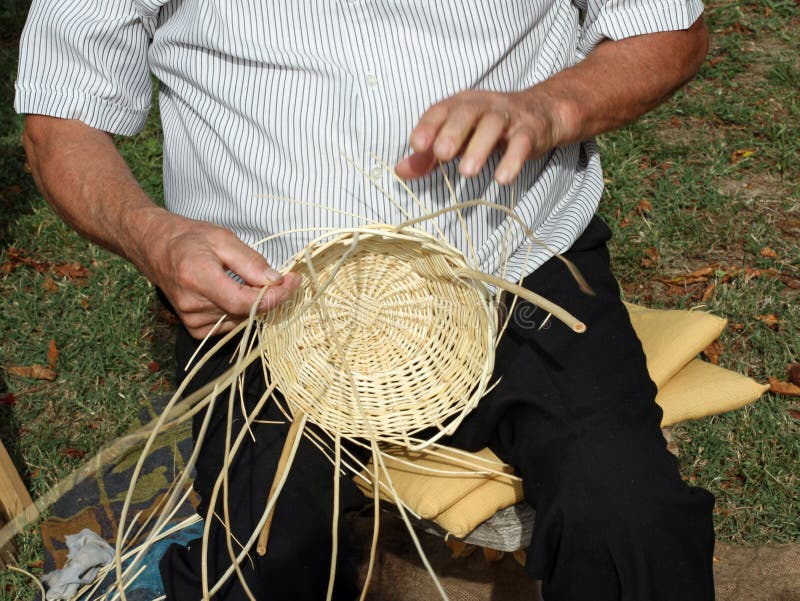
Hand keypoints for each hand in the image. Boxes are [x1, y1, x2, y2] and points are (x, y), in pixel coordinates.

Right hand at [137, 211, 300, 337]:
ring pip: (240, 319)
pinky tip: (232, 293)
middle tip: (281, 278)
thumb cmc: (189, 238)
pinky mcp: (193, 328)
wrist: (154, 247)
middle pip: (246, 311)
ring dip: (253, 303)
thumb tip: (276, 281)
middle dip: (268, 296)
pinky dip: (238, 311)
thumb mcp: (223, 238)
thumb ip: (250, 262)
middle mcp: (192, 303)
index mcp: (198, 277)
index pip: (246, 301)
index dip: (275, 296)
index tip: (294, 280)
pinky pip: (229, 325)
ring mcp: (191, 319)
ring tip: (248, 281)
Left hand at [395, 88, 566, 183]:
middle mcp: (483, 105)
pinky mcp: (530, 131)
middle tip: (441, 155)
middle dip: (452, 132)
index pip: (441, 109)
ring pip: (493, 126)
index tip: (417, 144)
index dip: (428, 125)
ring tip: (467, 172)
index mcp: (461, 104)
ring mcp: (508, 117)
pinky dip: (513, 159)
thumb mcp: (457, 138)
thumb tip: (400, 171)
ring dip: (479, 148)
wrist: (541, 113)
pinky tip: (502, 178)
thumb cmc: (487, 128)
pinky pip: (521, 143)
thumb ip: (428, 156)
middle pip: (466, 113)